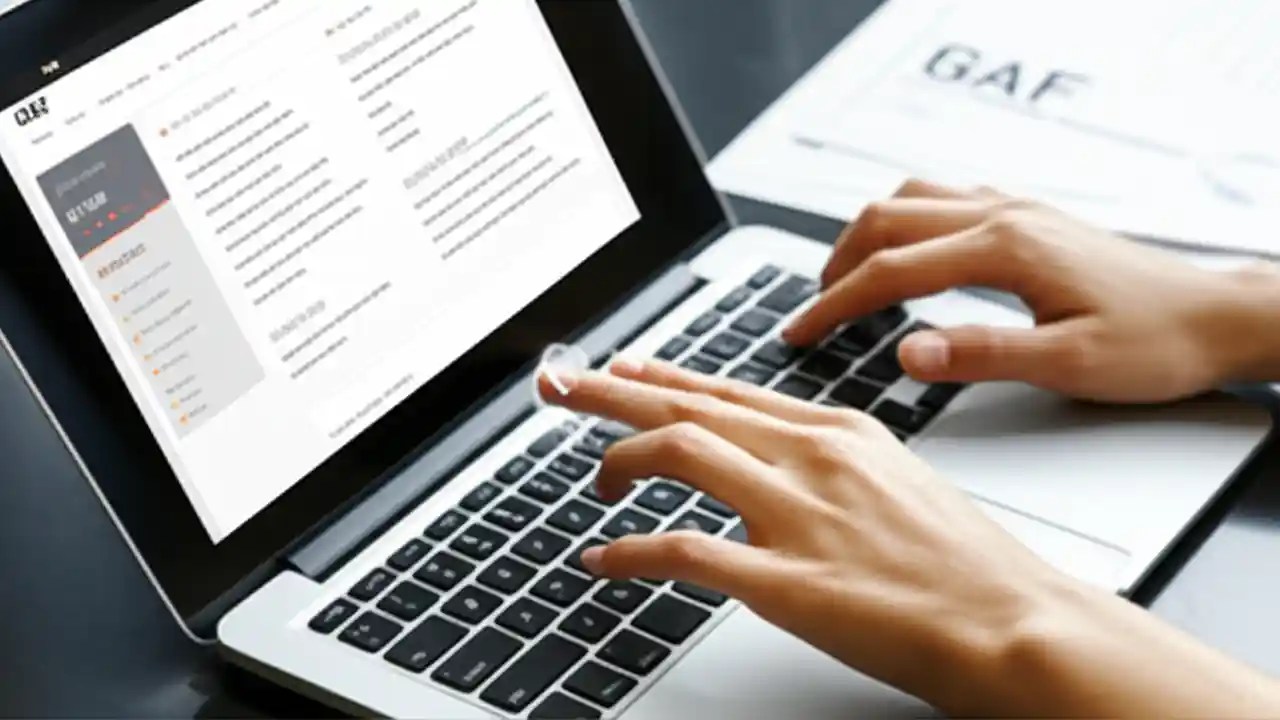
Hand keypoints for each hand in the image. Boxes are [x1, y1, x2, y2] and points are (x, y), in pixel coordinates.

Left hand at [540, 359, 1075, 713]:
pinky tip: (605, 560)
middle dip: (612, 393)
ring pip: (678, 453)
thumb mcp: (899, 482)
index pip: (728, 390)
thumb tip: (779, 465)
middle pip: (688, 406)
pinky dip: (631, 553)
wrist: (1017, 621)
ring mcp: (797, 514)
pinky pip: (684, 551)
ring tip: (590, 477)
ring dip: (618, 459)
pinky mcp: (787, 580)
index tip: (621, 369)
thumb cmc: (968, 563)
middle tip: (560, 384)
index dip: (663, 377)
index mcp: (839, 431)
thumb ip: (834, 465)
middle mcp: (811, 458)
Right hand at [783, 180, 1279, 402]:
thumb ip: (982, 354)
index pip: (891, 270)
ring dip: (866, 233)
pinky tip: (906, 249)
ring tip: (842, 277)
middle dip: (836, 264)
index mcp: (1005, 249)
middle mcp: (1004, 216)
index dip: (835, 304)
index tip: (800, 332)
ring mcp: (1016, 210)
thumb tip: (908, 353)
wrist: (1217, 317)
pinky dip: (904, 219)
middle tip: (810, 310)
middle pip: (888, 219)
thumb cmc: (1156, 342)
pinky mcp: (1028, 217)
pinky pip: (944, 199)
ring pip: (912, 198)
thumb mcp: (1069, 365)